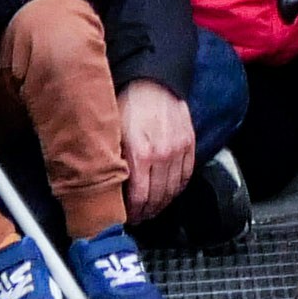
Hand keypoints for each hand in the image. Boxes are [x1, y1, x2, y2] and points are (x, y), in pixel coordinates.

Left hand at [119, 77, 196, 217]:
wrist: (152, 80)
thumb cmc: (128, 104)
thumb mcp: (112, 133)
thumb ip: (113, 161)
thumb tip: (108, 188)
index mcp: (140, 153)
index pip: (139, 197)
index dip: (134, 213)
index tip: (128, 217)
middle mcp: (162, 154)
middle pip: (157, 197)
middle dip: (147, 212)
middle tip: (140, 217)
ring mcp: (178, 149)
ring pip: (173, 190)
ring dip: (163, 203)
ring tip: (153, 208)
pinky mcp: (189, 143)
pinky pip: (186, 175)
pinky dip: (178, 188)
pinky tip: (169, 192)